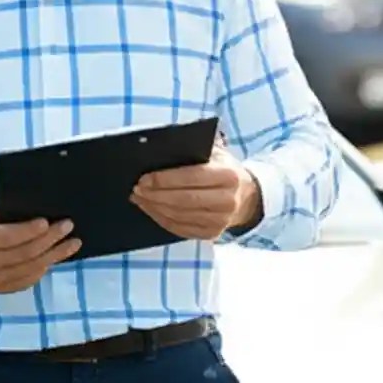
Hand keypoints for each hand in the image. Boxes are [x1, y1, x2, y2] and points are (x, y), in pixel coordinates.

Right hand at [0, 208, 80, 292]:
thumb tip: (35, 211)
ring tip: (73, 242)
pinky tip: (56, 256)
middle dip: (49, 239)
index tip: (47, 221)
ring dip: (55, 255)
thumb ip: (3, 216)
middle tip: (67, 226)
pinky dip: (44, 267)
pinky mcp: (1, 289)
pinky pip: (28, 279)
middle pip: (25, 254)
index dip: (28, 230)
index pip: (7, 237)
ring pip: (31, 269)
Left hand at [130, 143, 261, 240]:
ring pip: (179, 216)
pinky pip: (180, 229)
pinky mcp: (210, 234)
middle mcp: (227, 201)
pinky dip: (161, 219)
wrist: (245, 197)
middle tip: (136, 189)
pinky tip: (150, 209)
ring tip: (139, 197)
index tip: (144, 178)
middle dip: (155, 195)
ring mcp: (219, 221)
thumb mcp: (217, 154)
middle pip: (183, 200)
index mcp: (228, 176)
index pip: (192, 177)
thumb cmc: (224, 170)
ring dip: (154, 207)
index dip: (165, 179)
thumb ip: (196, 150)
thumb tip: (161, 148)